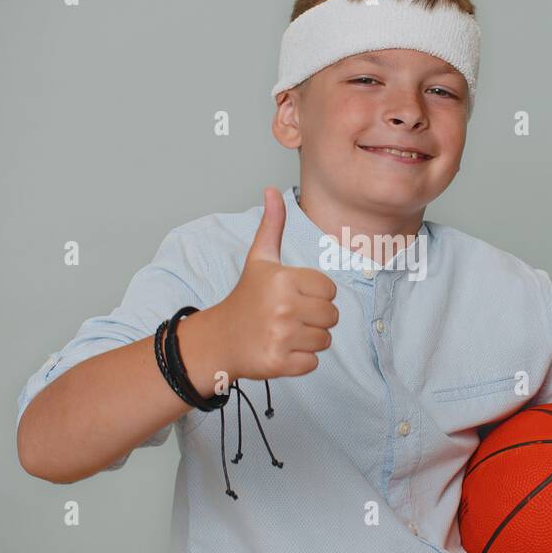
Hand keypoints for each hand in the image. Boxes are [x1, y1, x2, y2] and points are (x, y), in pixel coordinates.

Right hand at [202, 186, 338, 382]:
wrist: (219, 339)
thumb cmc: (246, 297)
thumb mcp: (259, 259)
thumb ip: (272, 226)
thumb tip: (272, 190)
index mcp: (283, 279)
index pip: (330, 290)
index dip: (315, 294)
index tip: (292, 296)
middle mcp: (283, 306)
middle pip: (332, 316)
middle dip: (315, 319)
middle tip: (288, 317)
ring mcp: (281, 336)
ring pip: (325, 340)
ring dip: (308, 340)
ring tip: (284, 333)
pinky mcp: (279, 363)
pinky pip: (313, 363)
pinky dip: (300, 361)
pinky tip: (280, 350)